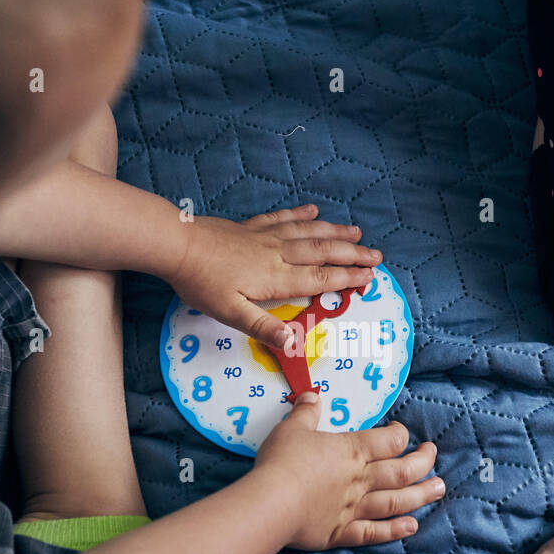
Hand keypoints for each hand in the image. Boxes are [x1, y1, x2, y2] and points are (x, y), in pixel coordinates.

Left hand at [169, 204, 381, 350]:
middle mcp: (278, 253)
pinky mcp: (251, 226)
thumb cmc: (202, 283)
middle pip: (323, 252)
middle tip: (377, 256)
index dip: (348, 278)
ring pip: (309, 232)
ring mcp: (266, 236)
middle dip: (353, 254)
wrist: (177, 245)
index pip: (321, 278)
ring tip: (356, 231)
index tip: (371, 277)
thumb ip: (263, 327)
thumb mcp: (231, 313)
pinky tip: (313, 210)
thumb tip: (293, 343)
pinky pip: (283, 217)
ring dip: (335, 232)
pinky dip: (301, 214)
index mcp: (276, 277)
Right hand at [255, 393, 443, 549]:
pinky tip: (411, 527)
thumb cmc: (282, 462)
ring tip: (439, 489)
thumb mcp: (291, 428)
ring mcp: (355, 507)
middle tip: (434, 455)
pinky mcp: (342, 532)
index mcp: (352, 451)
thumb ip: (305, 412)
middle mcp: (361, 479)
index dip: (401, 435)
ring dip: (421, 495)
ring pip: (397, 501)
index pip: (390, 440)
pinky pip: (375, 532)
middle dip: (423, 462)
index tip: (403, 433)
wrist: (271, 502)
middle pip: (402, 470)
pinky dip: (395, 530)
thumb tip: (311, 395)